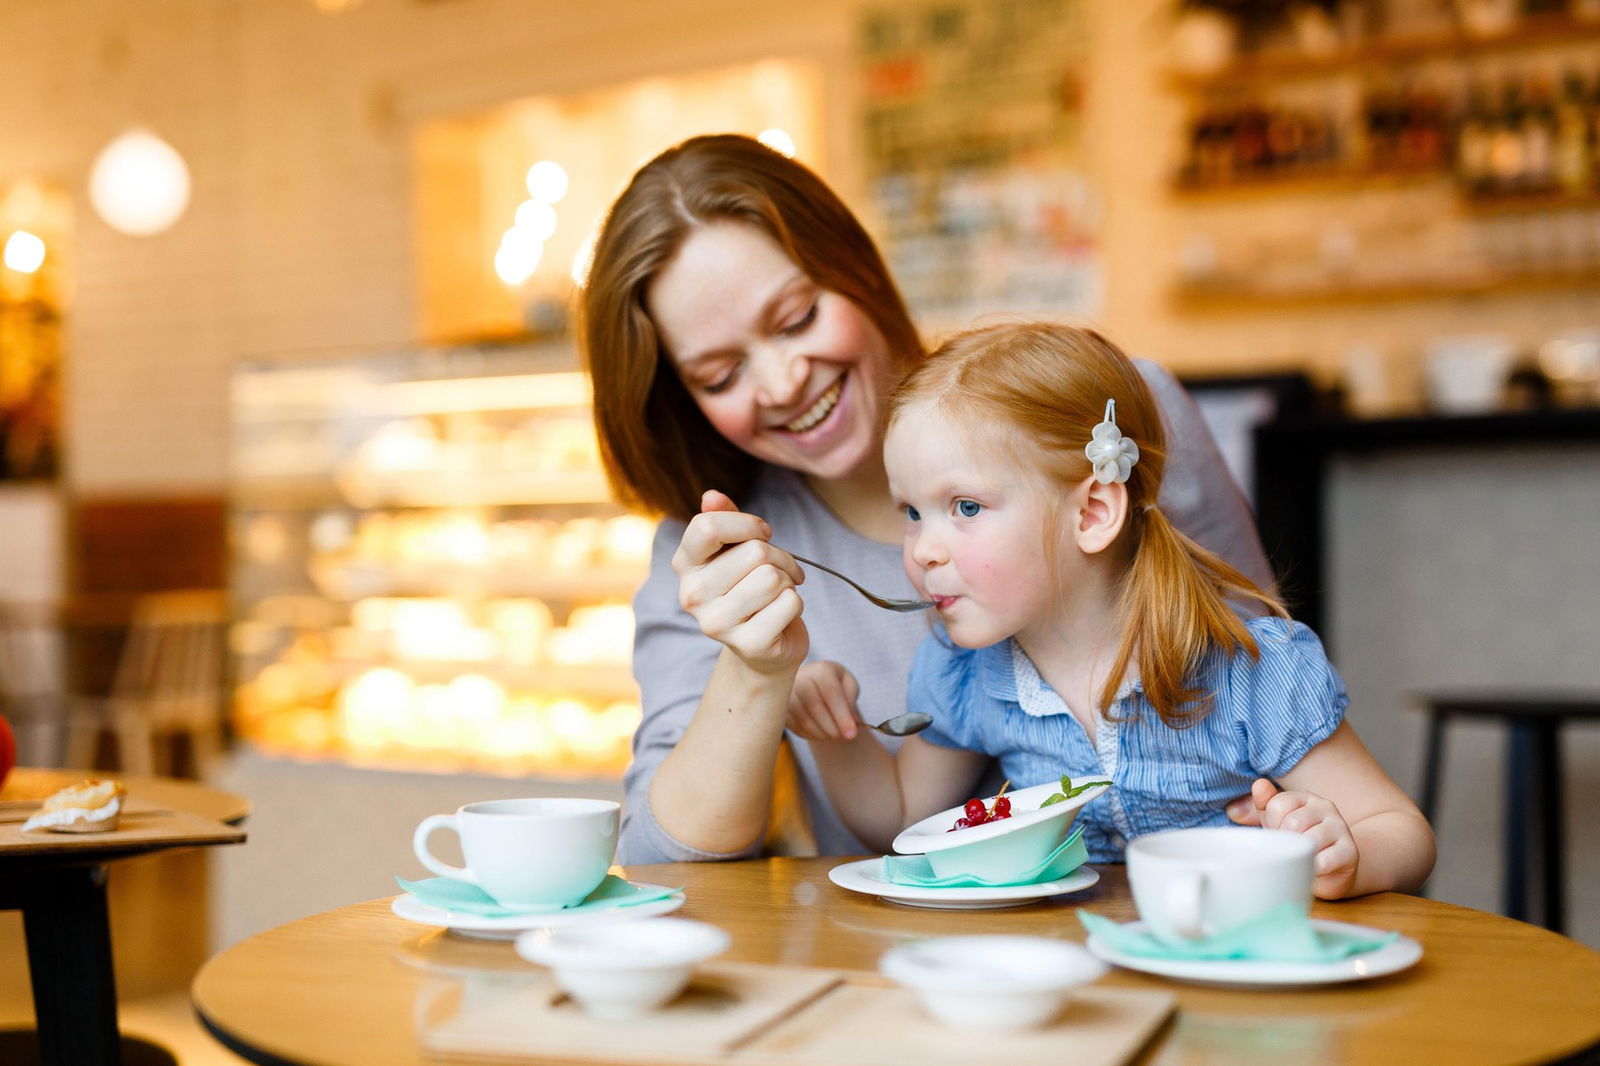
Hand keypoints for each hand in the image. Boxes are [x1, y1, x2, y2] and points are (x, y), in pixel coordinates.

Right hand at [673, 490, 807, 674]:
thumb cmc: (750, 587)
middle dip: (779, 557)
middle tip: (778, 572)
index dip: (747, 524)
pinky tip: (781, 615)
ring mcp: (716, 623)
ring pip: (773, 577)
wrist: (764, 646)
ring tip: (778, 593)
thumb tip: (712, 496)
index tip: (762, 534)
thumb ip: (725, 519)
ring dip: (788, 581)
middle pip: (755, 552)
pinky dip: (796, 604)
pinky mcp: (747, 644)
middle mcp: (691, 595)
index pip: (707, 526)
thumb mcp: (736, 548)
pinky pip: (790, 603)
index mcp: (685, 564)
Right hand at [786, 661, 863, 741]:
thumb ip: (851, 702)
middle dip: (832, 728)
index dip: (842, 715)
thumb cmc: (834, 683)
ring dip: (822, 734)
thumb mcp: (848, 686)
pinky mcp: (780, 708)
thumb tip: (851, 722)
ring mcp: (786, 693)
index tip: (852, 734)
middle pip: (815, 707)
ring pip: (803, 720)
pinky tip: (821, 733)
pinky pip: (795, 727)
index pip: (831, 692)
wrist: (810, 682)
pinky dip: (810, 735)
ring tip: (833, 736)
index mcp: (821, 670)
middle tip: (843, 737)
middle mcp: (800, 678)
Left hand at [1238, 778, 1358, 899]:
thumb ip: (1265, 803)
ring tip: (1301, 860)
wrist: (1329, 872)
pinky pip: (1324, 860)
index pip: (1277, 805)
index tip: (1278, 836)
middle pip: (1293, 822)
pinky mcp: (1350, 851)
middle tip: (1290, 851)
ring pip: (1309, 840)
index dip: (1272, 825)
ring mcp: (1340, 827)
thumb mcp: (1277, 823)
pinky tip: (1313, 869)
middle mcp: (1325, 807)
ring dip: (1299, 855)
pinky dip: (1313, 868)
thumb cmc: (1299, 844)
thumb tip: (1259, 784)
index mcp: (1305, 797)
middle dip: (1285, 842)